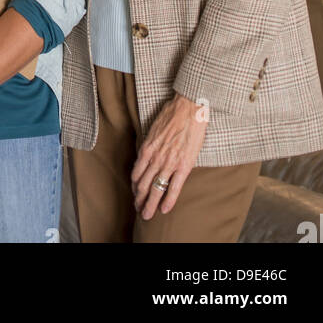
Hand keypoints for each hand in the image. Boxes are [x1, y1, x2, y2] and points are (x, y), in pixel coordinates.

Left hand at [131, 93, 207, 219]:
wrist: (188, 108)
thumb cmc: (171, 114)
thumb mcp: (153, 129)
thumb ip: (150, 144)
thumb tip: (148, 154)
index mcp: (147, 148)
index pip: (136, 173)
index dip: (135, 186)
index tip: (135, 194)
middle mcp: (155, 158)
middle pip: (144, 185)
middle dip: (140, 199)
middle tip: (138, 209)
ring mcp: (168, 163)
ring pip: (156, 189)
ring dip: (150, 204)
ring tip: (147, 214)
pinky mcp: (183, 166)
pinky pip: (174, 188)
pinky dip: (168, 200)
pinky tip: (164, 210)